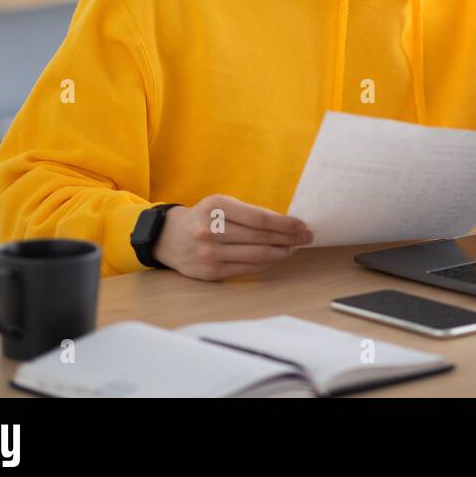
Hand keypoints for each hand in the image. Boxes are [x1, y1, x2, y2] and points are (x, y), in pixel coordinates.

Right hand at [152, 194, 312, 281]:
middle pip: (261, 237)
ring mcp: (209, 253)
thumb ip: (249, 213)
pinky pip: (246, 269)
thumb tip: (287, 224)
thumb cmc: (204, 217)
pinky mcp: (210, 271)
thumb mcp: (221, 204)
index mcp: (216, 207)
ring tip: (293, 248)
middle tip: (306, 237)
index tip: (302, 225)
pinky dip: (266, 264)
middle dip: (289, 238)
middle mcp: (210, 230)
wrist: (169, 237)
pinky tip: (275, 258)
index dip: (285, 223)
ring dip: (281, 252)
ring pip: (256, 256)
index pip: (259, 218)